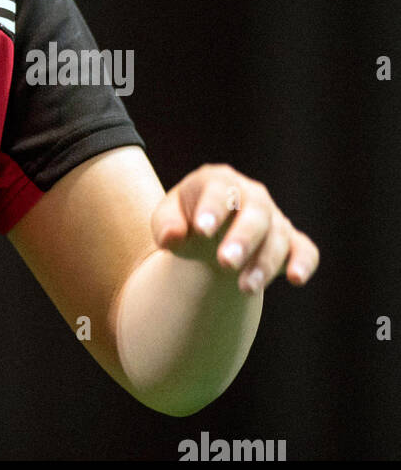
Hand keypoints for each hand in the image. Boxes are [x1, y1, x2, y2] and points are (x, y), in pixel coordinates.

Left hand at [150, 164, 319, 293]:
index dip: (212, 209)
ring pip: (277, 237)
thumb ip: (166, 225)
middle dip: (243, 238)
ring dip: (263, 263)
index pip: (219, 191)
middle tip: (225, 262)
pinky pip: (305, 250)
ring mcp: (274, 218)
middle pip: (255, 213)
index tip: (202, 230)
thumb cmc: (186, 222)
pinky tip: (295, 278)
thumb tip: (171, 238)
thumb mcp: (167, 219)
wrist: (209, 236)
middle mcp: (251, 195)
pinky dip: (304, 263)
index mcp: (219, 181)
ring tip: (245, 288)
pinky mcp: (291, 241)